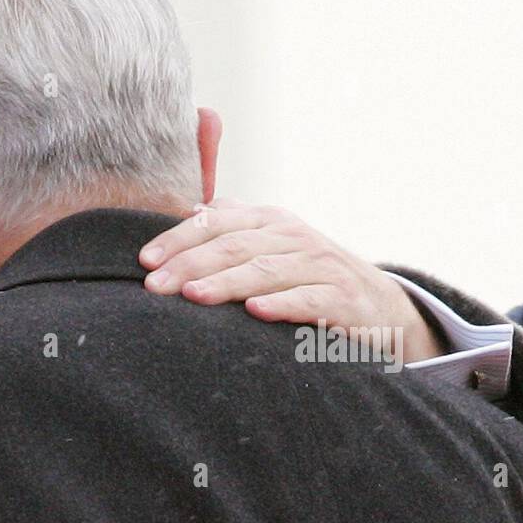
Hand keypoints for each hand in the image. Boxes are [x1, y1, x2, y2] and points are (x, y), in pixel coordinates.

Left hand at [138, 198, 444, 364]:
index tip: (143, 261)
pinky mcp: (342, 300)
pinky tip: (254, 312)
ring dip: (226, 283)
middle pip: (234, 246)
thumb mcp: (270, 245)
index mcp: (268, 221)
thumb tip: (189, 209)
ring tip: (192, 296)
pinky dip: (281, 305)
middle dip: (190, 265)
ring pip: (265, 271)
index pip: (217, 222)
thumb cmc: (306, 277)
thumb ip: (232, 226)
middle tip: (154, 286)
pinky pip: (308, 300)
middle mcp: (293, 236)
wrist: (379, 308)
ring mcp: (319, 266)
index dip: (178, 239)